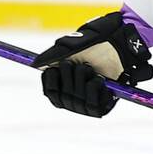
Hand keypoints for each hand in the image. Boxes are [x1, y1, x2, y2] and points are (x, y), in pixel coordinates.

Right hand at [32, 12, 152, 116]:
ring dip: (83, 79)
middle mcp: (74, 99)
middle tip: (79, 64)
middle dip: (69, 75)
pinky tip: (100, 79)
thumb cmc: (93, 46)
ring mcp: (87, 105)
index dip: (52, 80)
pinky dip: (94, 88)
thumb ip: (51, 57)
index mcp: (63, 87)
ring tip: (91, 68)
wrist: (116, 45)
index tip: (56, 67)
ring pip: (77, 101)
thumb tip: (36, 64)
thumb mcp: (68, 49)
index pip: (50, 93)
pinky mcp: (102, 107)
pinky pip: (92, 105)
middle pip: (63, 97)